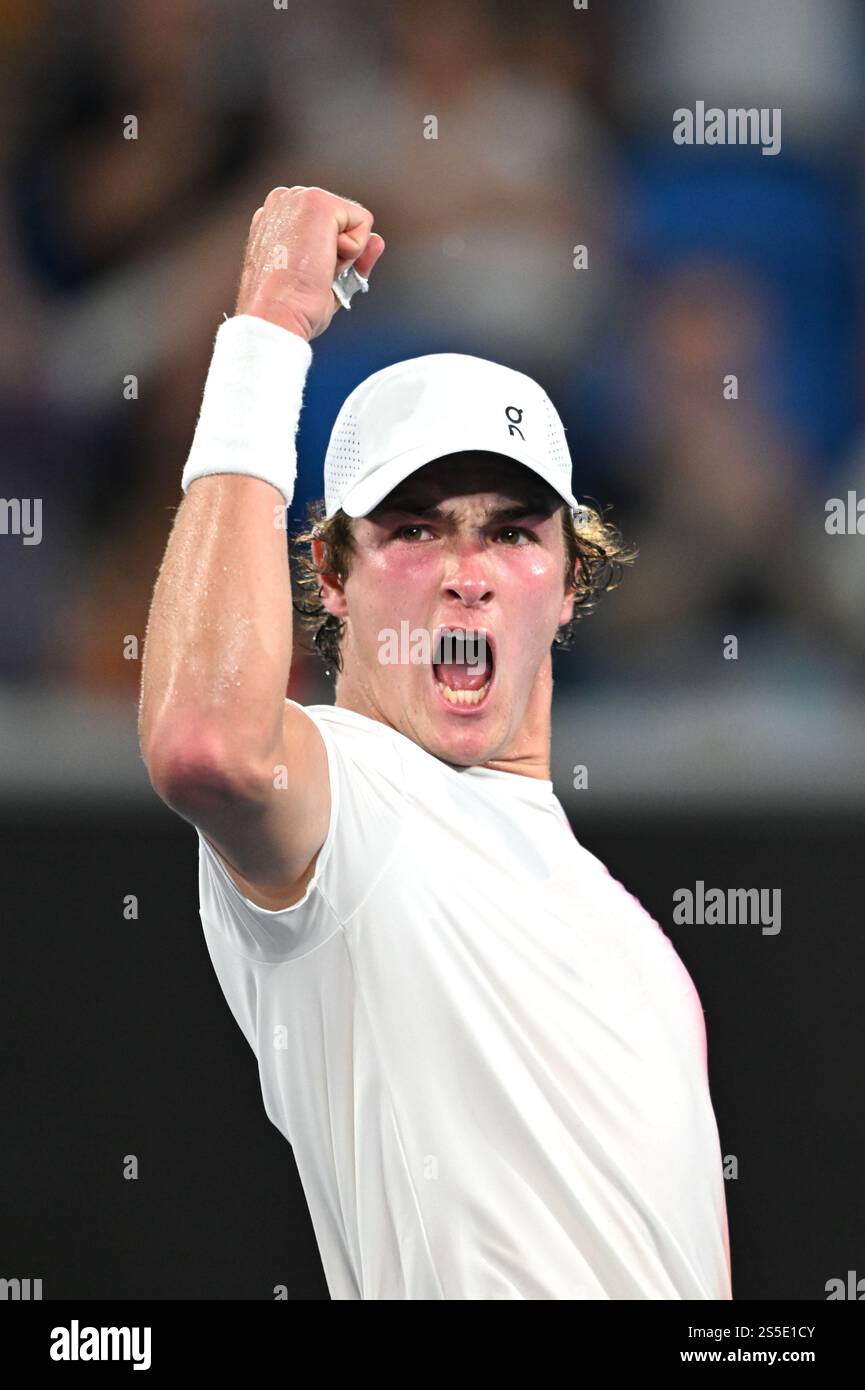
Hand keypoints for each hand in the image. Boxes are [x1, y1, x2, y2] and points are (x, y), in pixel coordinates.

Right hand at [234, 185, 384, 341]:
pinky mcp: (318, 202)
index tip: (306, 276)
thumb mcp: (326, 280)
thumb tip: (378, 240)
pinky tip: (325, 261)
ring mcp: (299, 198)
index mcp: (275, 218)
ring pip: (353, 221)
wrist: (277, 316)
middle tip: (313, 276)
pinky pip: (363, 222)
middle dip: (339, 253)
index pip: (326, 227)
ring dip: (345, 254)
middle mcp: (284, 201)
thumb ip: (351, 257)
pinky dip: (355, 250)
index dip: (331, 256)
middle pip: (342, 222)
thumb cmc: (292, 308)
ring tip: (316, 269)